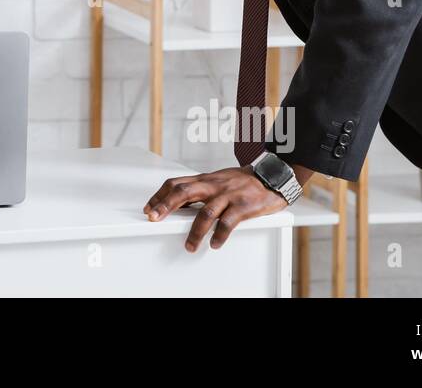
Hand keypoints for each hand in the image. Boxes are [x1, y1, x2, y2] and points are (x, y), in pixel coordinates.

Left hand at [143, 165, 288, 252]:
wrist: (272, 176)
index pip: (176, 184)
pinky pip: (228, 222)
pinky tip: (215, 244)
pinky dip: (220, 235)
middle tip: (154, 219)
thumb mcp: (217, 180)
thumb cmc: (242, 181)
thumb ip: (199, 189)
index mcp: (205, 179)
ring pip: (206, 212)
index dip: (160, 196)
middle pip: (184, 192)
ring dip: (195, 231)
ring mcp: (228, 195)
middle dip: (166, 205)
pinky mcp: (243, 206)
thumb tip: (179, 202)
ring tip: (189, 245)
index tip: (149, 208)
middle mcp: (213, 185)